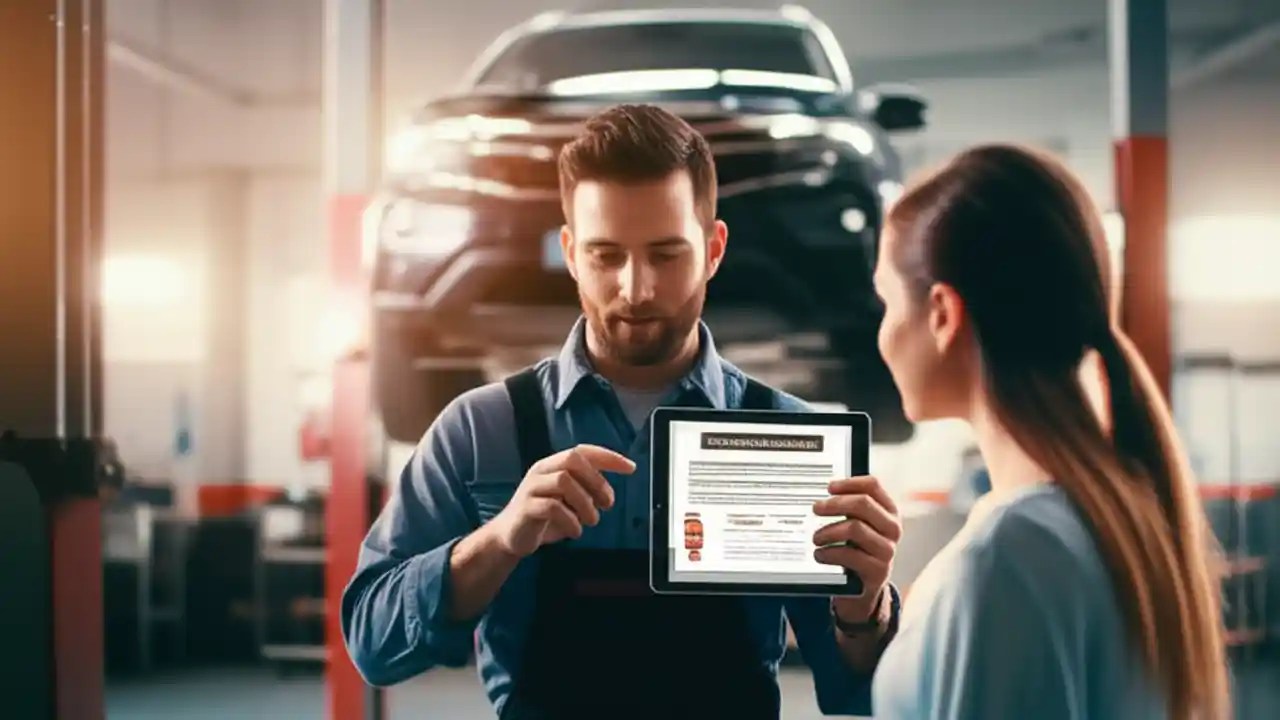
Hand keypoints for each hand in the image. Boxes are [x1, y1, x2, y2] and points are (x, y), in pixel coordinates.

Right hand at [489, 444, 635, 557]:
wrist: (510, 537)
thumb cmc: (543, 517)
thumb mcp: (568, 501)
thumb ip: (584, 491)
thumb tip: (608, 492)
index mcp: (553, 465)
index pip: (582, 450)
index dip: (608, 457)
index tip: (630, 468)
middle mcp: (541, 471)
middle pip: (573, 459)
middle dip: (597, 480)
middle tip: (608, 503)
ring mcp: (532, 488)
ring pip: (564, 481)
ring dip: (585, 503)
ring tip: (591, 521)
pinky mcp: (526, 508)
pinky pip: (553, 507)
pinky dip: (571, 520)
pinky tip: (575, 532)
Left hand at [812, 475, 901, 621]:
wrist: (864, 587)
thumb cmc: (858, 549)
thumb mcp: (859, 526)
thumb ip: (850, 507)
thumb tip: (828, 489)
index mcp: (889, 511)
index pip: (873, 486)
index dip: (849, 483)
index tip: (829, 487)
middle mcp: (893, 528)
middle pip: (863, 503)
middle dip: (834, 504)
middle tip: (816, 508)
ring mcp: (887, 550)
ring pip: (854, 528)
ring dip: (828, 532)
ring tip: (816, 538)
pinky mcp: (878, 571)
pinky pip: (849, 555)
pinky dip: (829, 553)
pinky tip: (820, 555)